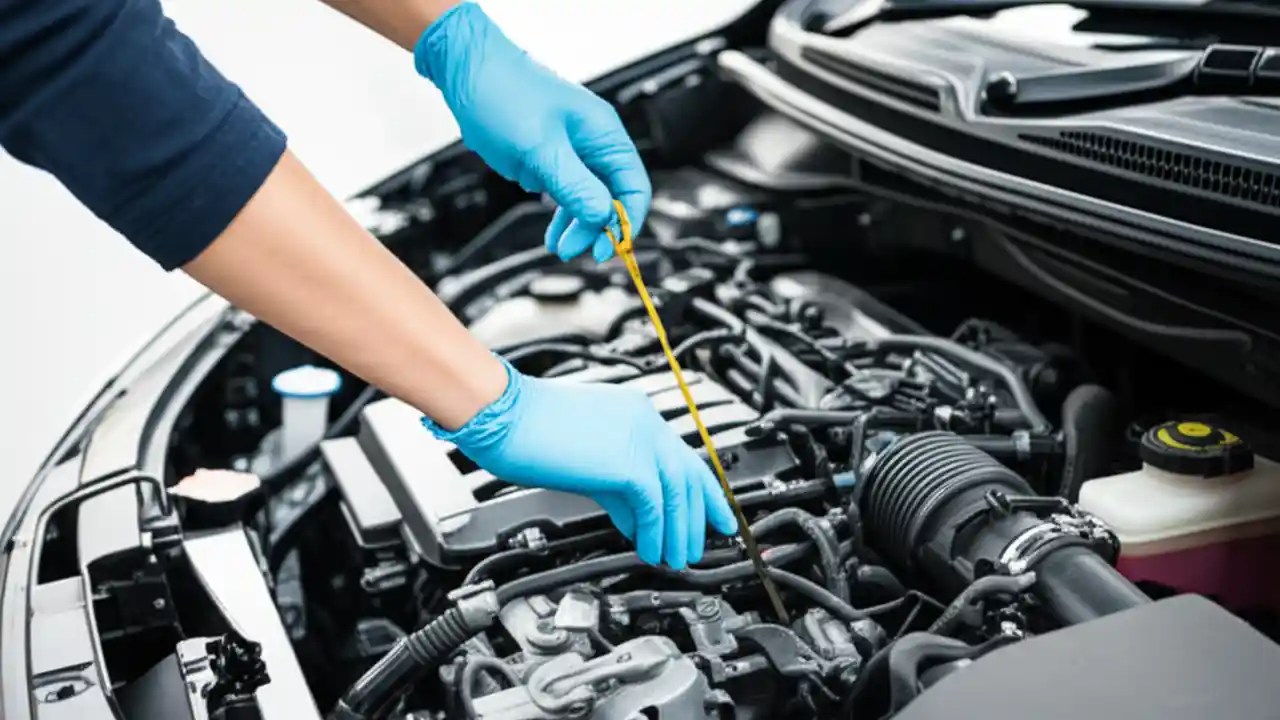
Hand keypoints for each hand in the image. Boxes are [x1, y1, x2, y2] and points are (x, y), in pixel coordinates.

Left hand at [413, 2, 650, 262]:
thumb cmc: (503, 95)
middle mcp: (594, 144)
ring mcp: (572, 152)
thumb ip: (574, 185)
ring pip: (588, 199)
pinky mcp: (550, 159)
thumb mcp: (540, 147)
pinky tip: (553, 233)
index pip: (633, 187)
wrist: (465, 71)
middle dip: (595, 227)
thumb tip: (604, 217)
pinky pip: (566, 193)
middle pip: (611, 198)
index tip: (607, 248)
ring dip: (577, 226)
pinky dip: (561, 215)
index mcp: (604, 134)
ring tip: (560, 248)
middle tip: (572, 250)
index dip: (625, 222)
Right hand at [422, 360, 737, 569]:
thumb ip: (615, 485)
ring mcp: (640, 438)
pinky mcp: (628, 461)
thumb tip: (634, 515)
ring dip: (680, 531)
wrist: (503, 415)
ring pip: (678, 492)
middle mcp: (645, 421)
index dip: (700, 489)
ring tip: (677, 557)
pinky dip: (656, 531)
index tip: (710, 513)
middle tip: (703, 543)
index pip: (681, 455)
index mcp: (635, 413)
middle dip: (701, 514)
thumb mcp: (584, 459)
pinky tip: (650, 548)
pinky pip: (655, 504)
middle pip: (690, 473)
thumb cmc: (529, 430)